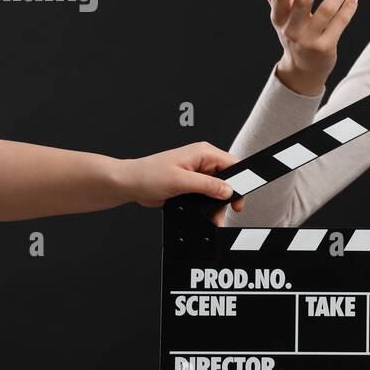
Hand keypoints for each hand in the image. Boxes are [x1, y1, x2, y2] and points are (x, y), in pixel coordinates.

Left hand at [119, 142, 246, 226]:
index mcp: (203, 153)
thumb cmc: (148, 175)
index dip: (240, 182)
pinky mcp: (192, 185)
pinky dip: (208, 207)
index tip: (238, 198)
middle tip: (223, 212)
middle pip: (228, 180)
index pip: (233, 164)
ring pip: (218, 191)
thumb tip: (228, 190)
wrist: (130, 184)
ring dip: (217, 205)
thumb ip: (207, 185)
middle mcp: (202, 161)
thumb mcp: (181, 181)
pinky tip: (205, 214)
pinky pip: (208, 196)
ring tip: (212, 217)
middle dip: (226, 198)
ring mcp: (197, 173)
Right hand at [240, 0, 359, 95]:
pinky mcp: (325, 48)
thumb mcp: (279, 13)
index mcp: (278, 17)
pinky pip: (338, 25)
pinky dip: (347, 10)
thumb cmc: (292, 31)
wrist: (303, 69)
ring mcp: (308, 40)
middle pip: (303, 0)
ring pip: (326, 10)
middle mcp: (291, 29)